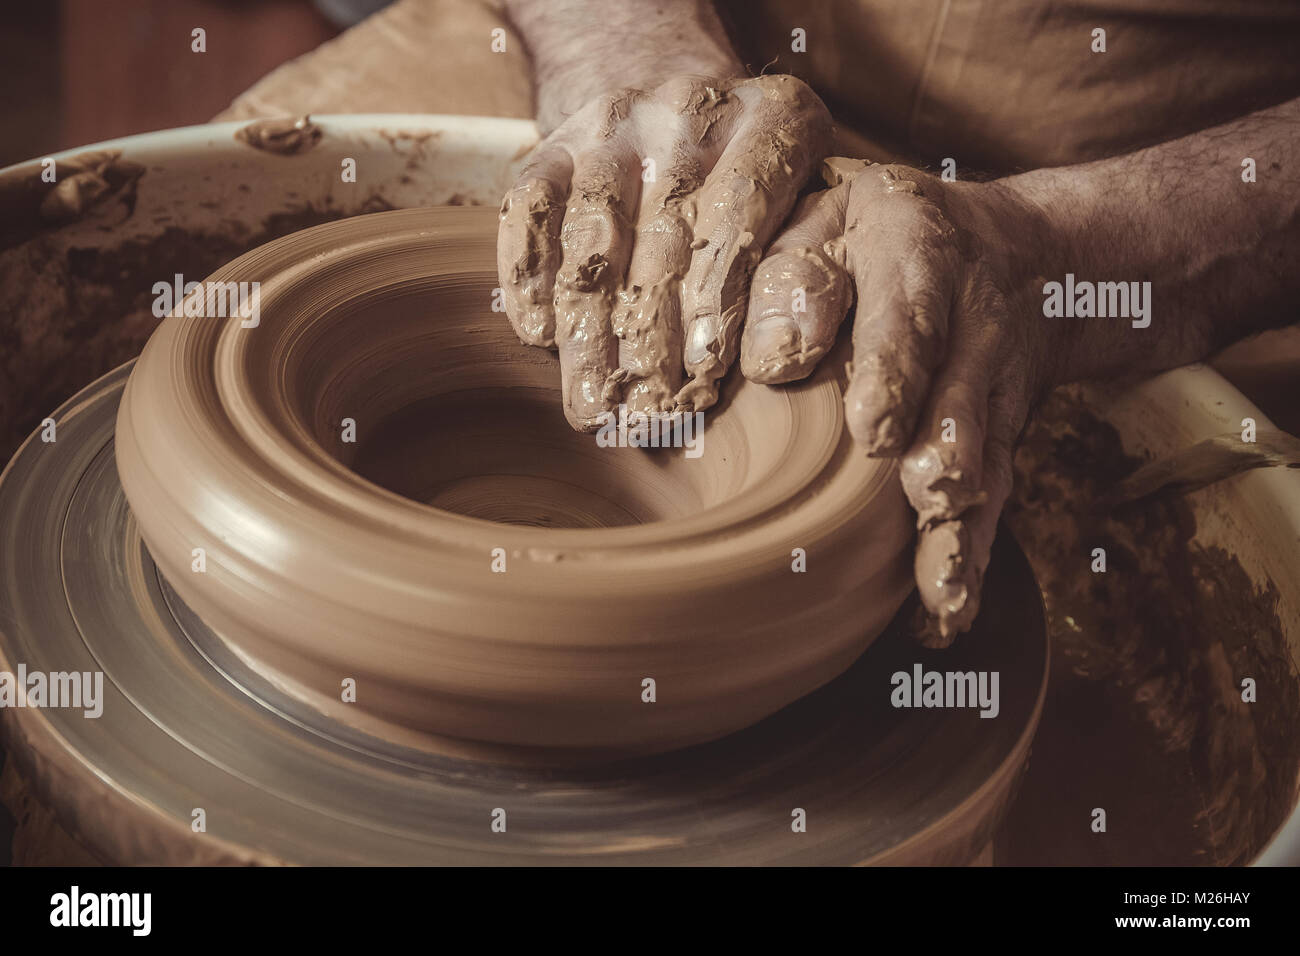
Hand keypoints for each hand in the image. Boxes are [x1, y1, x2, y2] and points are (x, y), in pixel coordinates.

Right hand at [497, 74, 832, 428]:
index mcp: (777, 118)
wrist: (686, 107)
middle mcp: (694, 109)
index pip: (741, 212)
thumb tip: (784, 356)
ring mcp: (619, 121)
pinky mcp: (557, 140)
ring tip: (592, 397)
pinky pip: (531, 206)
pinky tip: (537, 333)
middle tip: (644, 412)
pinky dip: (529, 273)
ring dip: (588, 324)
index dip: (717, 299)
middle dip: (651, 335)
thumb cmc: (770, 193)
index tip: (704, 374)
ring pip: (594, 229)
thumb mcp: (812, 211)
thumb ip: (803, 274)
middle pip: (664, 232)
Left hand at [743, 159, 1063, 642]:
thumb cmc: (879, 239)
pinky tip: (942, 621)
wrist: (1017, 258)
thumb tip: (772, 362)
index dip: (896, 368)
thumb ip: (795, 274)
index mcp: (918, 257)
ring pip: (984, 466)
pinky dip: (969, 562)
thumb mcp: (834, 217)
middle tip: (930, 499)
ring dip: (962, 530)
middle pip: (962, 399)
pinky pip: (991, 506)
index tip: (877, 428)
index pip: (909, 314)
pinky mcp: (998, 448)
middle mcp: (969, 333)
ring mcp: (991, 398)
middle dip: (947, 453)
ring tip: (941, 593)